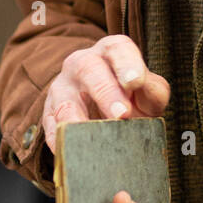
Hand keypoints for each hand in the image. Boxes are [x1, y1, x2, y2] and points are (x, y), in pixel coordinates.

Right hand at [42, 35, 169, 151]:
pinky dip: (61, 141)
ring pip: (64, 101)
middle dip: (105, 92)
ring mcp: (62, 88)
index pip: (117, 49)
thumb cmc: (131, 95)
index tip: (136, 82)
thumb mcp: (148, 90)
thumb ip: (152, 90)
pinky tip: (72, 152)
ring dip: (79, 120)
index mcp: (110, 52)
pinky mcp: (49, 113)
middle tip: (122, 114)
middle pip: (88, 69)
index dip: (127, 64)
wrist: (104, 108)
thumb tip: (145, 91)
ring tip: (95, 137)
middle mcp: (82, 63)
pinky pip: (51, 127)